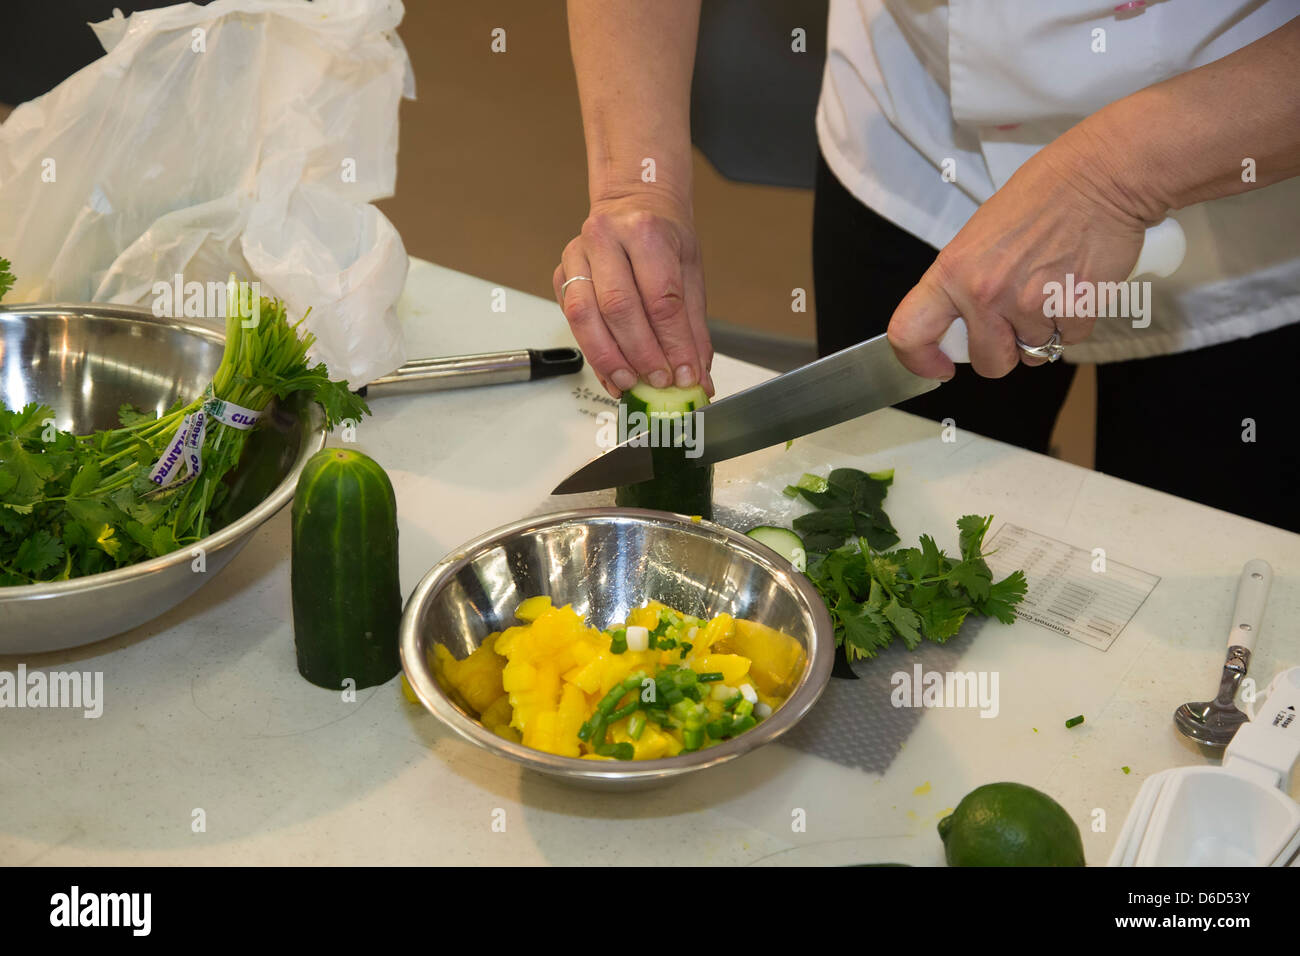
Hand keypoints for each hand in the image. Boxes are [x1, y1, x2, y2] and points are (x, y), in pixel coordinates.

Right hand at [553, 193, 712, 398]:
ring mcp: (576, 256)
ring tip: (631, 383)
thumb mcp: (689, 272)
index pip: (661, 297)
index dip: (674, 343)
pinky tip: (612, 374)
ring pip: (585, 317)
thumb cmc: (661, 237)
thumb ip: (693, 327)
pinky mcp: (561, 276)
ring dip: (609, 358)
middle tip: (659, 381)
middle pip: (619, 308)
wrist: (629, 205)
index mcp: (644, 231)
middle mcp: (604, 238)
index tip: (686, 374)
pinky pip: (572, 322)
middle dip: (641, 353)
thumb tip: (697, 375)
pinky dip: (593, 355)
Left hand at [888, 127, 1152, 378]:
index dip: (919, 361)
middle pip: (988, 362)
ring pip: (1033, 354)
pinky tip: (1071, 285)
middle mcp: (984, 293)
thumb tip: (959, 325)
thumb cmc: (1039, 198)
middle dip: (1003, 352)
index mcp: (952, 272)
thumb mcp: (977, 238)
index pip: (910, 333)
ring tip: (1049, 290)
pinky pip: (1068, 339)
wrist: (1098, 176)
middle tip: (1014, 324)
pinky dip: (1072, 322)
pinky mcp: (1074, 309)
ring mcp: (1030, 303)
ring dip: (1042, 334)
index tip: (939, 366)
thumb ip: (962, 285)